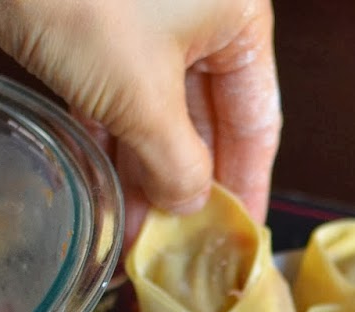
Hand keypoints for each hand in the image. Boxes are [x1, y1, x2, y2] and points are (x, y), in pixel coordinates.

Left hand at [0, 0, 280, 231]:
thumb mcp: (139, 96)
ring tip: (133, 231)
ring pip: (159, 108)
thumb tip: (191, 206)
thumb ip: (176, 162)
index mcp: (237, 18)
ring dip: (147, 170)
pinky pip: (120, 91)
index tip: (238, 236)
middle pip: (207, 117)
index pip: (256, 118)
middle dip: (186, 184)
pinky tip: (107, 187)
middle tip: (177, 245)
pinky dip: (116, 138)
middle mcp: (200, 12)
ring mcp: (148, 15)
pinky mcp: (98, 20)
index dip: (247, 184)